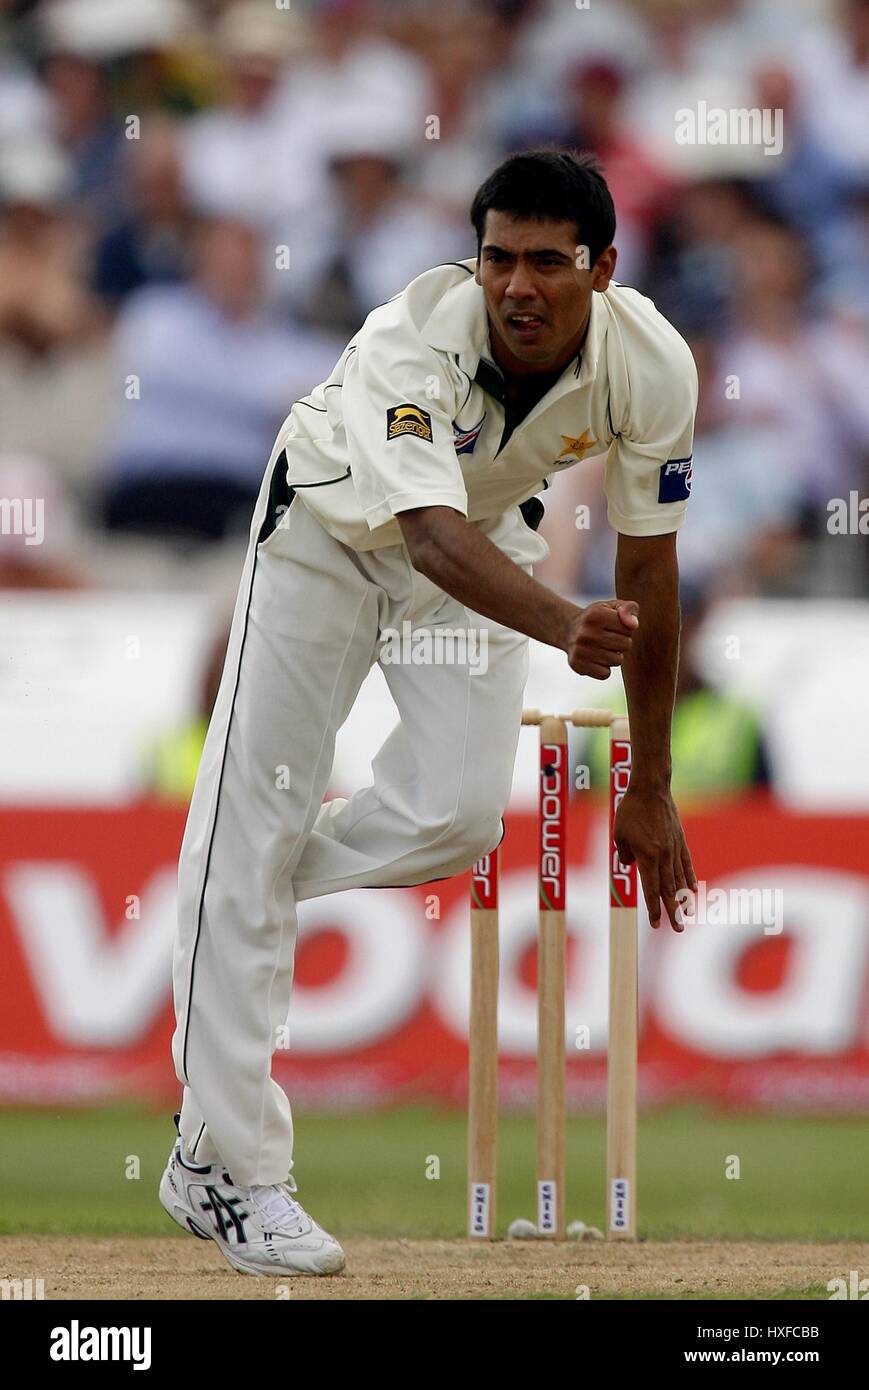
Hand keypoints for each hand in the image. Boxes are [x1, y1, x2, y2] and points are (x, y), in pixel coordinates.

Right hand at [565, 600, 638, 678]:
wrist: (568, 629)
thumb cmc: (596, 618)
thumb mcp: (612, 606)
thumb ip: (629, 608)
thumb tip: (633, 625)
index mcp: (595, 615)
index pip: (629, 629)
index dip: (625, 629)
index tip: (614, 626)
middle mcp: (586, 632)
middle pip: (625, 645)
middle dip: (622, 642)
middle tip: (609, 637)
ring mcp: (580, 650)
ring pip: (617, 660)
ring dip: (614, 656)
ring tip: (602, 647)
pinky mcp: (577, 665)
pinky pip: (605, 674)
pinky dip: (604, 668)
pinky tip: (596, 658)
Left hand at [613, 785, 697, 930]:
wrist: (651, 789)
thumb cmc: (630, 811)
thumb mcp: (619, 835)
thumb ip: (625, 855)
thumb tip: (632, 867)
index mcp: (647, 857)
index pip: (651, 889)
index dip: (654, 908)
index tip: (656, 924)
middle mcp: (663, 856)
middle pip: (668, 890)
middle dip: (672, 911)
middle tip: (677, 929)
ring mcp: (674, 849)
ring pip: (679, 879)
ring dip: (683, 899)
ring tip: (689, 914)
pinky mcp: (680, 841)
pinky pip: (685, 864)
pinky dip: (689, 878)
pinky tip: (692, 890)